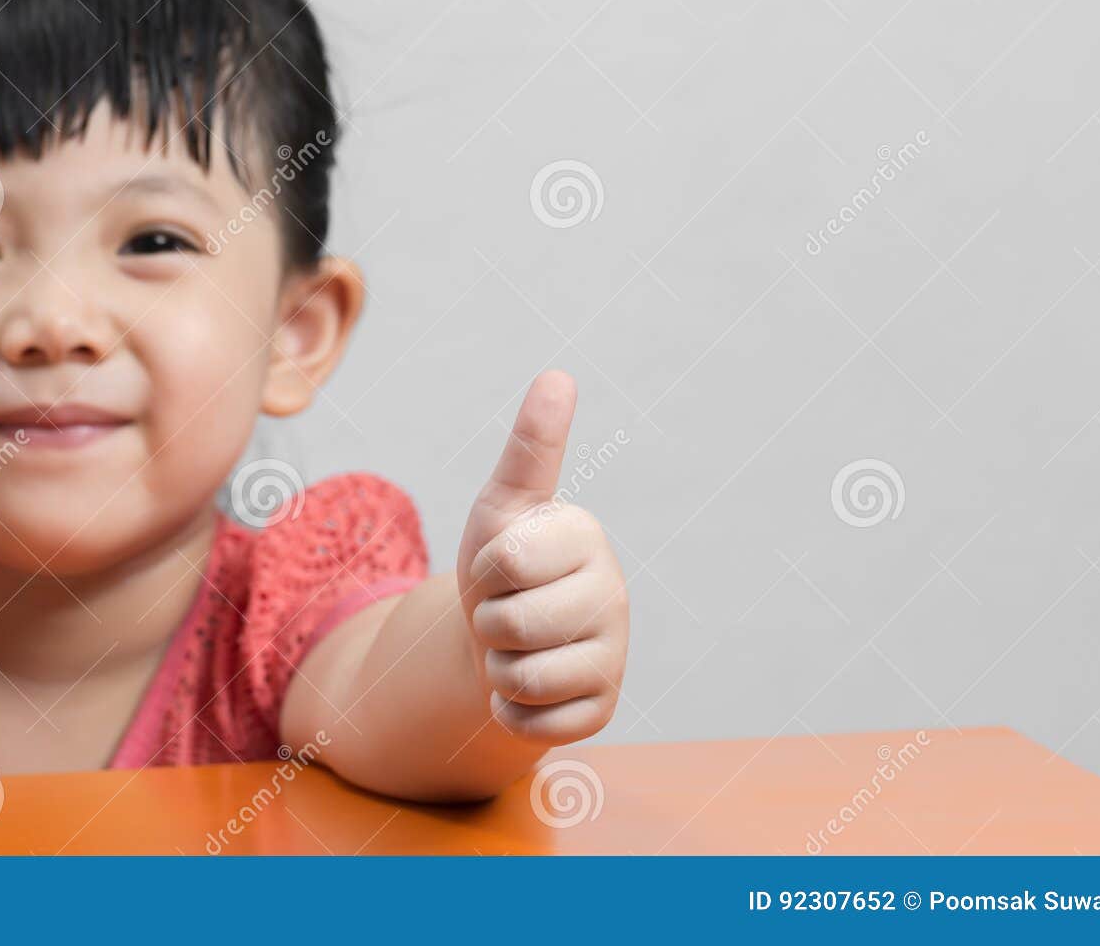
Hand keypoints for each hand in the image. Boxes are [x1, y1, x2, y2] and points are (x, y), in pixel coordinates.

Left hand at [455, 370, 628, 742]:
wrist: (498, 636)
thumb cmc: (503, 563)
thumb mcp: (504, 507)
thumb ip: (531, 449)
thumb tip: (558, 376)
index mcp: (587, 538)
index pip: (508, 560)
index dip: (486, 566)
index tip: (504, 562)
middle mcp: (613, 596)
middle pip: (512, 625)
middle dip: (489, 621)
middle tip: (508, 609)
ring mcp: (612, 656)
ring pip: (521, 677)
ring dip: (498, 666)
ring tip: (517, 646)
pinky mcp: (601, 710)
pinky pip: (533, 724)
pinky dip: (510, 711)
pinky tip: (528, 687)